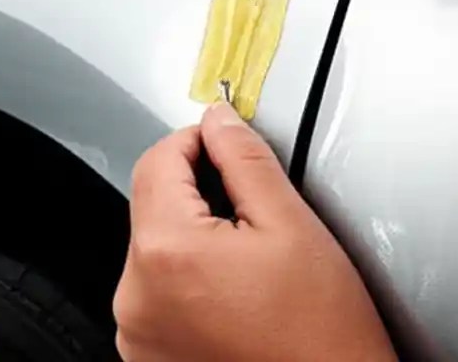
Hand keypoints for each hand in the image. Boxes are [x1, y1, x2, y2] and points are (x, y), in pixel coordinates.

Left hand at [113, 103, 395, 361]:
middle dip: (195, 193)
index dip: (194, 141)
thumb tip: (219, 120)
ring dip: (189, 239)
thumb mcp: (292, 226)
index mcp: (165, 250)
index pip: (156, 161)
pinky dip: (184, 282)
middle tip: (250, 209)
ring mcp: (136, 330)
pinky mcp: (145, 354)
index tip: (223, 142)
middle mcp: (135, 293)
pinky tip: (230, 294)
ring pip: (153, 250)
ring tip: (247, 262)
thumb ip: (245, 160)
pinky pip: (154, 294)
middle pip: (151, 206)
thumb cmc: (321, 337)